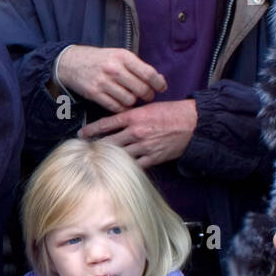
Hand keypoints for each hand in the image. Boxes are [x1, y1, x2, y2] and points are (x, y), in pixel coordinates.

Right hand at [56, 45, 166, 112]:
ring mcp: (103, 82)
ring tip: (131, 97)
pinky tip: (121, 102)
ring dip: (133, 102)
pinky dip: (121, 107)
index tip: (162, 88)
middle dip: (147, 95)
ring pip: (129, 100)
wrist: (70, 62)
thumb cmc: (100, 59)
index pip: (148, 73)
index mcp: (123, 57)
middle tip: (146, 95)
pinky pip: (115, 107)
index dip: (158, 83)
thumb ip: (138, 67)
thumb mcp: (119, 55)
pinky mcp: (94, 94)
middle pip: (141, 89)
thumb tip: (160, 80)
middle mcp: (113, 69)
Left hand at [80, 100, 196, 167]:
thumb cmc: (172, 112)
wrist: (193, 123)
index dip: (92, 129)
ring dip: (109, 157)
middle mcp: (136, 132)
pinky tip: (119, 168)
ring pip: (120, 155)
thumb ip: (131, 115)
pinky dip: (127, 166)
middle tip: (86, 150)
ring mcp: (144, 146)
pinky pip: (135, 165)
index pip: (107, 123)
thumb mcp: (148, 107)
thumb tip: (115, 122)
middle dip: (96, 146)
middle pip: (109, 141)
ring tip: (99, 160)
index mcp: (134, 116)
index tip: (82, 134)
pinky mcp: (154, 157)